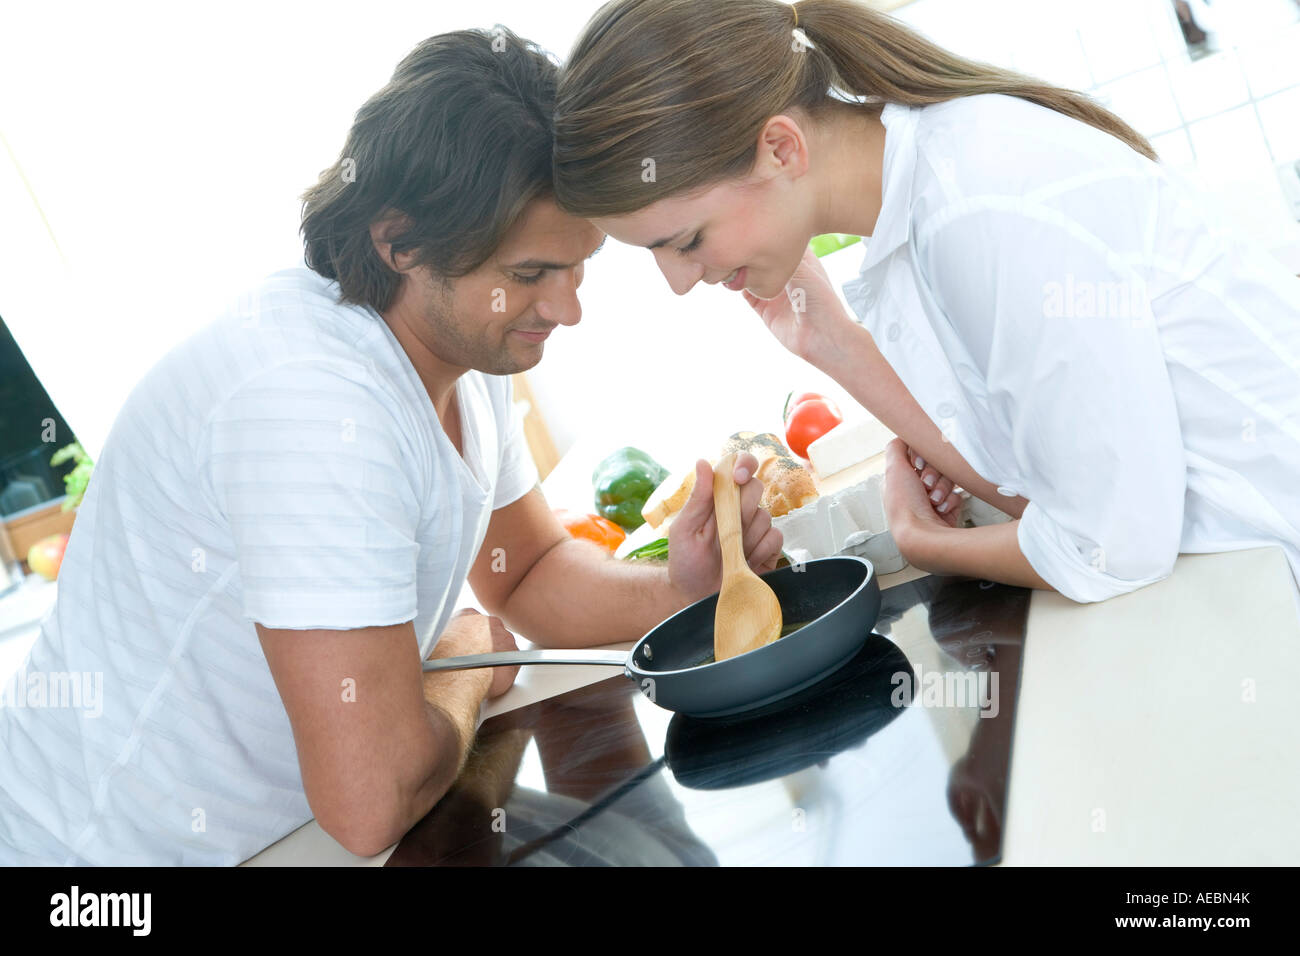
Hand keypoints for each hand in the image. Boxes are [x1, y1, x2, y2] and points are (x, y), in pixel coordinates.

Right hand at [433, 608, 520, 699]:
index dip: (471, 638)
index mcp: (468, 615)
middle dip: (486, 646)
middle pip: (491, 633)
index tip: (467, 649)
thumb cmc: (439, 663)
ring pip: (503, 647)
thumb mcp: (434, 642)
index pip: (474, 623)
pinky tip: (494, 680)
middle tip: (476, 663)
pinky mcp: (515, 656)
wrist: (454, 678)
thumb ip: (445, 638)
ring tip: (484, 674)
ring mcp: (504, 637)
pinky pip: (513, 664)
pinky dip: (506, 672)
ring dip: (496, 659)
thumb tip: (443, 646)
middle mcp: (488, 622)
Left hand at [667, 452, 783, 604]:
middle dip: (741, 509)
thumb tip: (703, 462)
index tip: (738, 478)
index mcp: (717, 499)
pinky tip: (745, 561)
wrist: (696, 597)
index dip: (743, 465)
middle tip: (726, 530)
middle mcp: (739, 509)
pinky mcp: (769, 548)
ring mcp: (755, 529)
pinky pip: (775, 538)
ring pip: (765, 516)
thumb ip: (697, 498)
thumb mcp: (684, 530)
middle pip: (756, 487)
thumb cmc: (685, 562)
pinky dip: (760, 551)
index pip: (737, 467)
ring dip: (746, 537)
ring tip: (730, 553)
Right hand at [740, 245, 860, 365]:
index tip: (754, 226)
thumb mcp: (801, 269)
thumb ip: (778, 255)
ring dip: (742, 269)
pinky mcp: (765, 310)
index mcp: (802, 262)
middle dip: (752, 252)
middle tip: (739, 242)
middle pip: (763, 259)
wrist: (820, 336)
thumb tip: (758, 240)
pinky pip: (747, 296)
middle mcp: (787, 276)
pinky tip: (733, 279)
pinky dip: (738, 287)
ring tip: (732, 259)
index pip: (782, 242)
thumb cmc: (820, 300)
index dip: (769, 234)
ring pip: (752, 276)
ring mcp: (775, 293)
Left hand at [882, 438, 961, 556]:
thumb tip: (903, 435)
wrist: (924, 537)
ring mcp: (931, 501)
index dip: (921, 459)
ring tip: (934, 501)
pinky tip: (941, 509)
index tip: (918, 466)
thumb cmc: (906, 506)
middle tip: (926, 486)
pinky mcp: (946, 510)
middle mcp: (913, 491)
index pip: (917, 457)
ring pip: (947, 479)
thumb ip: (896, 447)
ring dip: (942, 489)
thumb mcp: (894, 469)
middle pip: (934, 467)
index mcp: (899, 480)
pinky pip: (956, 495)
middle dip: (933, 475)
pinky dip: (950, 501)